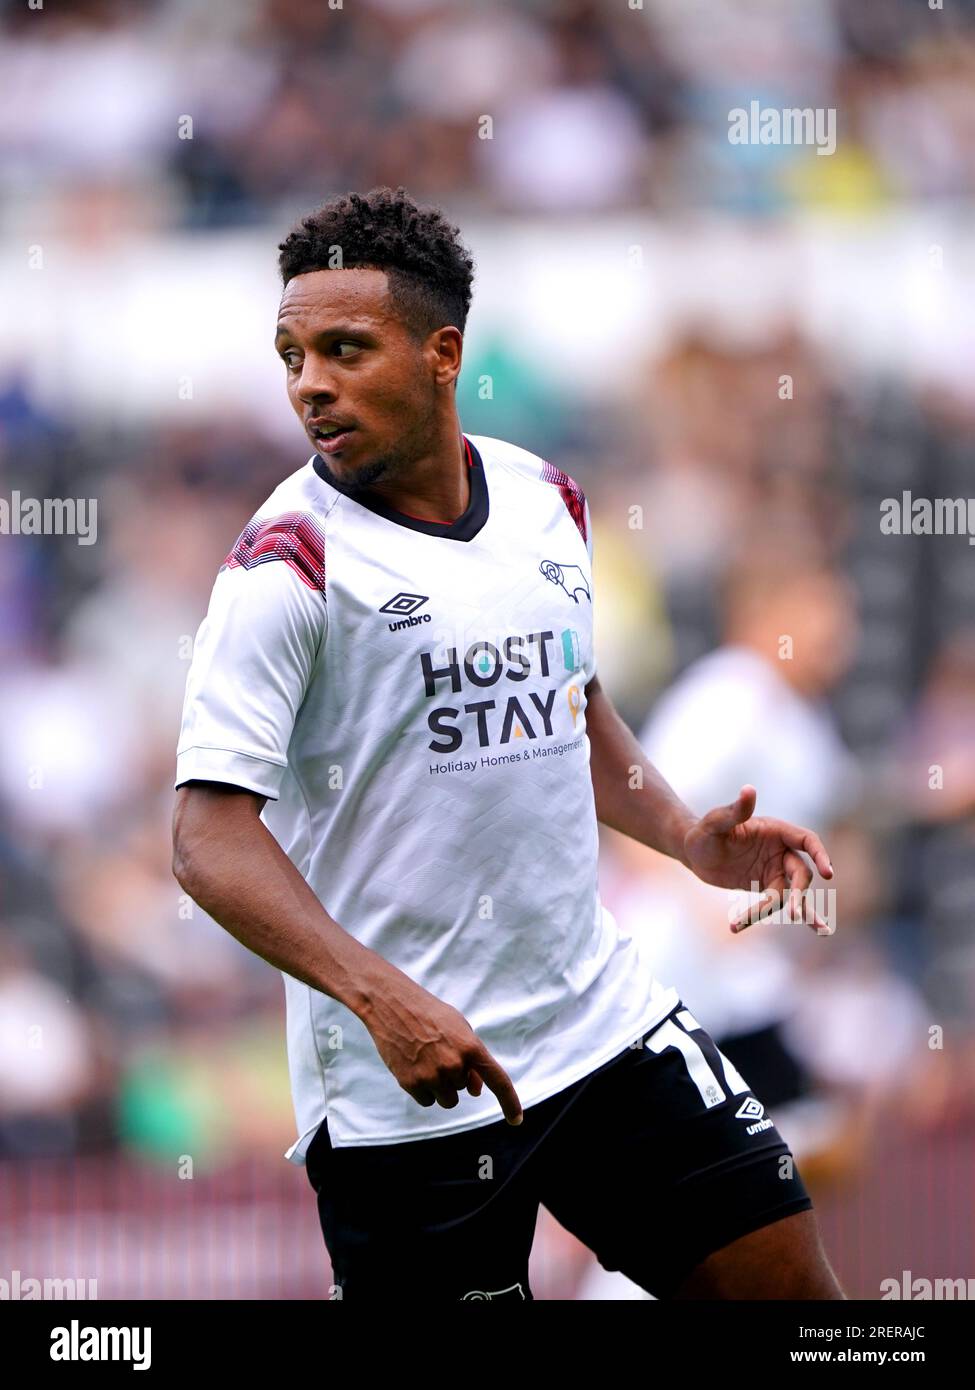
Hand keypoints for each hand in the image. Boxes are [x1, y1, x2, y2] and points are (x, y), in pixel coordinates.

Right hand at [359, 969, 523, 1123]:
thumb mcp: (459, 1028)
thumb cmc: (429, 1013)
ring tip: (426, 1061)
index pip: (498, 1080)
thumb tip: (476, 1090)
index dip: (510, 1102)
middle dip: (455, 1077)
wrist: (392, 1005)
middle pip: (463, 1091)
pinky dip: (423, 1090)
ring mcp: (432, 1075)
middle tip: (438, 1053)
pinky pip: (427, 1101)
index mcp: (471, 1047)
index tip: (516, 1120)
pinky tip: (414, 1066)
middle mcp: (454, 1064)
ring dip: (440, 1087)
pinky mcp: (411, 1083)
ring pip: (447, 1100)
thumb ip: (473, 1059)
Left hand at [682, 784, 833, 934]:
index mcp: (776, 830)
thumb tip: (749, 790)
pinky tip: (814, 928)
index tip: (829, 874)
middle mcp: (780, 850)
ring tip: (806, 928)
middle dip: (799, 894)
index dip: (821, 855)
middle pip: (800, 874)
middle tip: (794, 914)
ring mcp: (775, 870)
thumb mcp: (715, 822)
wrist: (693, 851)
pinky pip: (778, 903)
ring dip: (788, 910)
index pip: (807, 840)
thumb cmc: (703, 831)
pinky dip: (787, 914)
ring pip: (789, 893)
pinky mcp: (766, 886)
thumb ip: (734, 811)